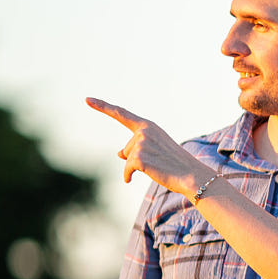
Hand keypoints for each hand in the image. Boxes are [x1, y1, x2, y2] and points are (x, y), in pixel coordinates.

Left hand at [88, 97, 212, 197]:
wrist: (191, 175)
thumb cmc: (175, 164)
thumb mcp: (156, 151)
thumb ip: (137, 148)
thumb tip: (119, 153)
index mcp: (149, 126)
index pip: (121, 114)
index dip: (103, 106)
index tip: (87, 99)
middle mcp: (144, 131)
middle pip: (127, 148)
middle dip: (137, 159)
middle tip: (159, 162)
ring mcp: (141, 144)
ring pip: (127, 159)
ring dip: (137, 168)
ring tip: (157, 168)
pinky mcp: (138, 157)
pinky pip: (127, 169)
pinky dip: (129, 176)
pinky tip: (137, 179)